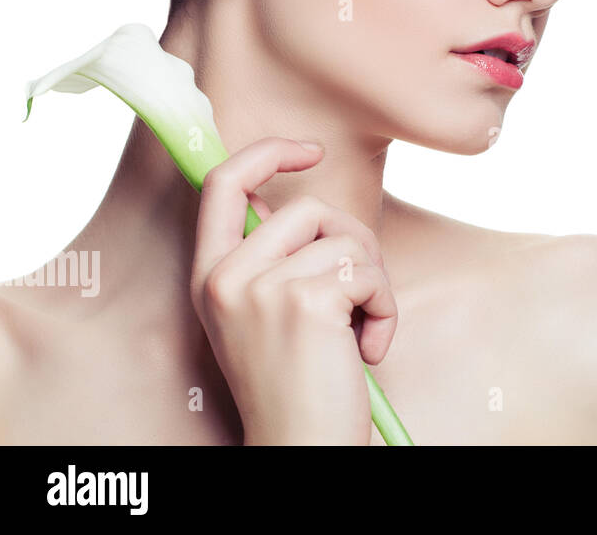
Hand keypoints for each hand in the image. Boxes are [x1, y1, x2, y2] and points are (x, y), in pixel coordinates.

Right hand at [189, 137, 397, 444]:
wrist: (302, 446)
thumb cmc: (299, 384)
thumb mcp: (262, 314)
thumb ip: (270, 257)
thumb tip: (289, 199)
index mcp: (210, 276)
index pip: (224, 184)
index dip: (267, 153)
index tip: (310, 151)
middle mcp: (226, 278)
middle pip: (310, 210)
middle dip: (355, 244)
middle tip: (359, 295)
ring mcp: (261, 288)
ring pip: (347, 240)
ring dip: (374, 285)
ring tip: (358, 332)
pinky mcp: (305, 301)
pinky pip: (369, 272)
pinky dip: (386, 310)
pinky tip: (366, 350)